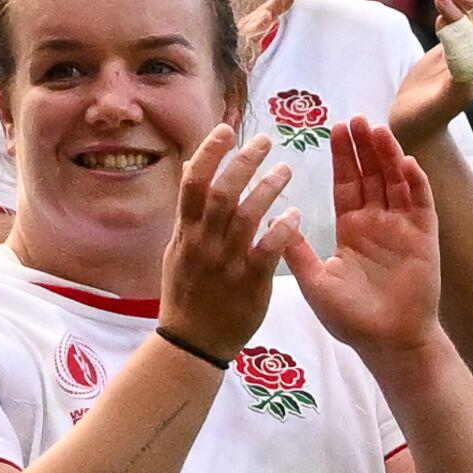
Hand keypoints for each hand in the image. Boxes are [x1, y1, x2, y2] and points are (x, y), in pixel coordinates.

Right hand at [163, 125, 287, 362]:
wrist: (193, 342)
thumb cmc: (188, 291)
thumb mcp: (178, 248)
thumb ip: (190, 209)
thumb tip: (194, 164)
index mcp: (186, 233)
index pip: (194, 184)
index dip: (210, 154)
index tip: (227, 130)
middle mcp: (203, 244)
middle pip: (222, 194)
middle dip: (242, 163)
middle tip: (265, 141)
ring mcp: (226, 264)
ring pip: (246, 218)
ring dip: (266, 189)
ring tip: (285, 170)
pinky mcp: (249, 284)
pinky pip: (267, 252)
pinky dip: (281, 231)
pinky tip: (294, 214)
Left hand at [287, 119, 444, 353]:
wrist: (388, 342)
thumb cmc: (352, 318)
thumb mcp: (316, 280)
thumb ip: (296, 250)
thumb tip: (272, 220)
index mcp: (352, 229)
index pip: (346, 184)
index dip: (342, 157)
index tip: (335, 129)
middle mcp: (378, 223)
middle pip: (371, 175)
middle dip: (364, 147)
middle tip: (355, 118)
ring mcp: (403, 228)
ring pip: (396, 182)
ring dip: (388, 155)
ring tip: (378, 129)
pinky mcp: (425, 238)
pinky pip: (421, 203)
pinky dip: (416, 182)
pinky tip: (406, 162)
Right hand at [386, 0, 472, 148]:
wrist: (411, 126)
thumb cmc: (429, 118)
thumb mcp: (445, 99)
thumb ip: (459, 76)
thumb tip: (471, 54)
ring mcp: (463, 53)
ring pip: (468, 20)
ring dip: (461, 3)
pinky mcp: (446, 51)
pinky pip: (451, 26)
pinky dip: (447, 14)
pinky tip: (441, 6)